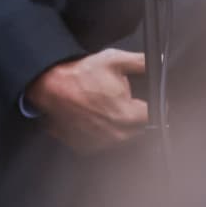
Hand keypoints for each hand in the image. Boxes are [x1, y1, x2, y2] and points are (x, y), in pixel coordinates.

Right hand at [24, 48, 147, 152]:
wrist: (48, 86)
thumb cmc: (78, 74)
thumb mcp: (112, 60)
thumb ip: (141, 62)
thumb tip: (157, 62)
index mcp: (128, 115)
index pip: (152, 115)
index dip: (146, 104)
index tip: (139, 99)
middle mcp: (117, 133)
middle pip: (136, 127)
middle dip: (130, 114)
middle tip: (114, 99)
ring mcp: (101, 142)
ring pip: (119, 135)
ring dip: (115, 123)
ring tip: (99, 106)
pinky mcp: (86, 146)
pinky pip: (101, 141)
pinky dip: (98, 131)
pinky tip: (90, 116)